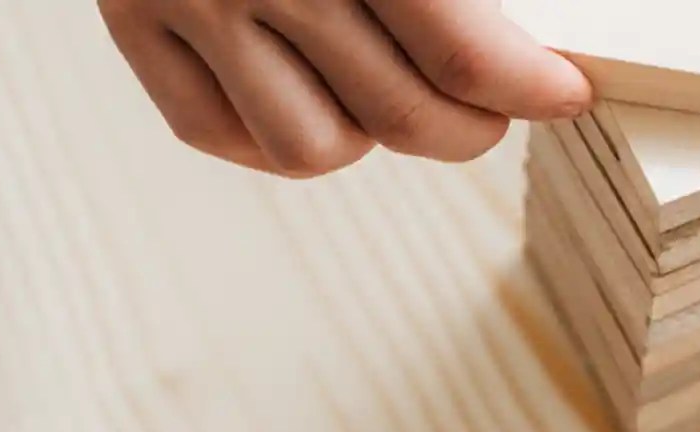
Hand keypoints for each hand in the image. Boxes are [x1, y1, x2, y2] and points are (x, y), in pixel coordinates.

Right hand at [98, 0, 592, 176]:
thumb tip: (526, 39)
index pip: (462, 53)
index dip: (530, 90)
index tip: (563, 95)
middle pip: (401, 115)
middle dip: (470, 129)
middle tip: (489, 112)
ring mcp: (189, 1)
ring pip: (314, 148)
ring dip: (369, 134)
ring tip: (385, 88)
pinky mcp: (135, 26)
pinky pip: (228, 135)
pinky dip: (281, 134)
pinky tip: (312, 92)